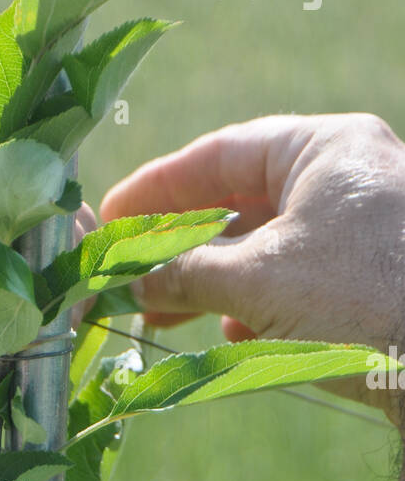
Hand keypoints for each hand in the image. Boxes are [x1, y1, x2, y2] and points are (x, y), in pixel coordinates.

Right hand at [100, 114, 404, 414]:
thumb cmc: (358, 300)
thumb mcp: (257, 281)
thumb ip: (187, 272)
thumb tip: (133, 279)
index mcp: (323, 148)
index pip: (220, 152)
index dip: (157, 187)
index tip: (110, 218)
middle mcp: (346, 176)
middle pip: (240, 200)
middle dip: (179, 244)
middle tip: (126, 275)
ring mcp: (362, 226)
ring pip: (266, 244)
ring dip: (211, 280)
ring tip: (162, 313)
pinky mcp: (370, 276)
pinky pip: (296, 276)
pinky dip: (255, 301)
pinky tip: (231, 332)